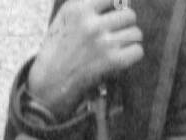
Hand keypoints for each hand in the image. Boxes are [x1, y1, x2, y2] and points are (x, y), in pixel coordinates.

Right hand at [28, 0, 143, 119]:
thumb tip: (113, 2)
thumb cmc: (55, 53)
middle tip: (117, 35)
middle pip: (129, 15)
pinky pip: (137, 51)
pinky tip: (123, 59)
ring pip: (135, 33)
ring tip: (120, 48)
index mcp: (78, 9)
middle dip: (125, 25)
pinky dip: (133, 56)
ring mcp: (102, 43)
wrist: (47, 85)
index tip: (113, 15)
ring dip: (130, 41)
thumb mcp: (63, 19)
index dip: (116, 7)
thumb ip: (84, 7)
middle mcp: (91, 24)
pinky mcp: (110, 62)